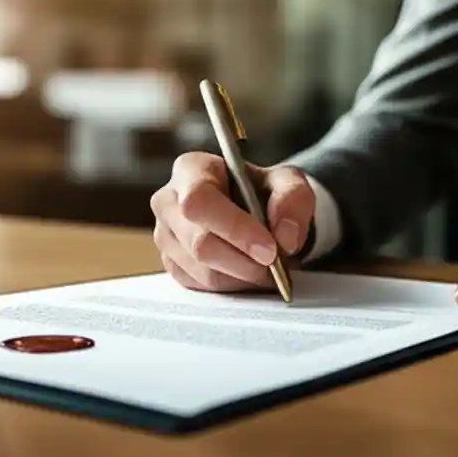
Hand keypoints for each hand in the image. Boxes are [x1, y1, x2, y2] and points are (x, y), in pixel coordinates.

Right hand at [150, 153, 314, 291]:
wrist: (252, 210)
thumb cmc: (262, 191)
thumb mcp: (288, 182)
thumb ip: (293, 199)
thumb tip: (285, 235)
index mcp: (191, 169)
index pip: (199, 201)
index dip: (234, 228)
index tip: (269, 249)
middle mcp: (168, 201)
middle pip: (200, 243)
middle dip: (244, 260)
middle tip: (275, 264)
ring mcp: (164, 236)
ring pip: (203, 271)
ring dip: (242, 276)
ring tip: (265, 267)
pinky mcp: (171, 265)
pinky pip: (202, 286)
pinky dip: (232, 285)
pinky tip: (246, 271)